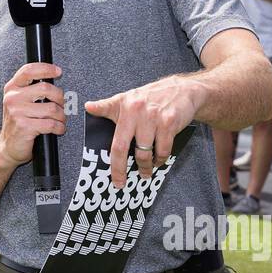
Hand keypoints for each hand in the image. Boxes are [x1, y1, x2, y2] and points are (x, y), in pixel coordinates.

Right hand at [0, 63, 66, 169]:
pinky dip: (59, 128)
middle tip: (62, 106)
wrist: (7, 146)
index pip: (29, 71)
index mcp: (11, 88)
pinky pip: (51, 124)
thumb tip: (53, 76)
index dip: (46, 68)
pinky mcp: (24, 127)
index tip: (58, 71)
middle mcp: (12, 98)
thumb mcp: (19, 101)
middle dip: (60, 98)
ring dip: (62, 116)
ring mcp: (17, 112)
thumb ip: (30, 88)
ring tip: (60, 120)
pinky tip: (57, 129)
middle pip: (46, 88)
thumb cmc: (19, 122)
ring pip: (52, 108)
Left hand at [85, 76, 205, 184]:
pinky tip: (158, 160)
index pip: (113, 137)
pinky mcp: (169, 123)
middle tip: (121, 182)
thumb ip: (107, 106)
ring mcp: (153, 118)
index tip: (111, 177)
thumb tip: (88, 106)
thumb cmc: (152, 96)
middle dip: (121, 170)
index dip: (109, 157)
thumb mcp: (127, 97)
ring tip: (145, 170)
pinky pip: (163, 150)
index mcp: (124, 106)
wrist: (183, 90)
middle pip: (123, 148)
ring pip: (145, 153)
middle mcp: (136, 111)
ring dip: (145, 166)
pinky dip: (160, 159)